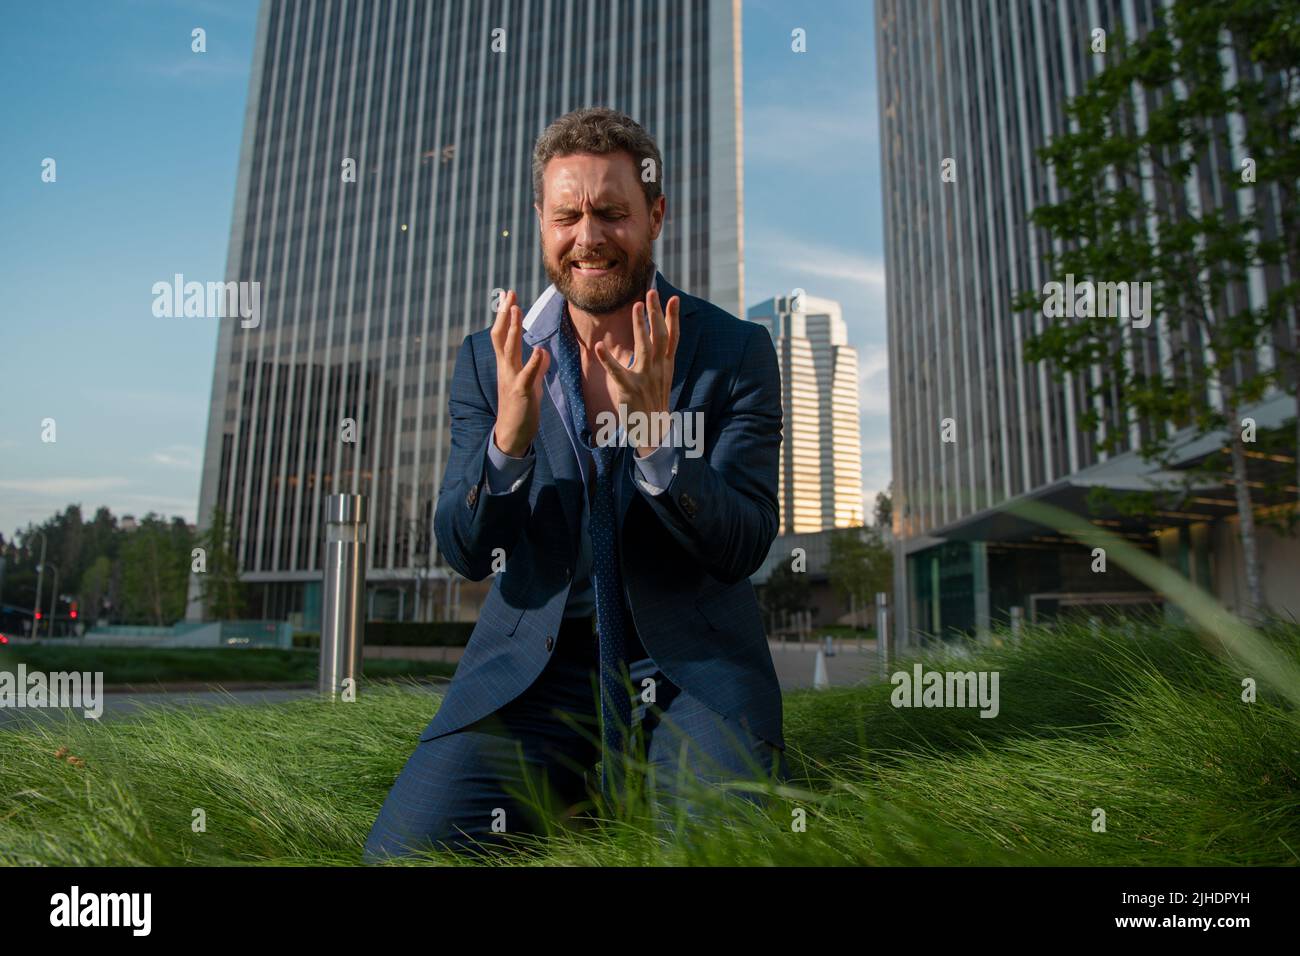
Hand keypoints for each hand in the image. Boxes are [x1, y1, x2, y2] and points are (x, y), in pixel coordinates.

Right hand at [490, 290, 549, 456]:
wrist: (512, 435)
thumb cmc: (520, 410)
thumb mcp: (530, 385)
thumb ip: (535, 368)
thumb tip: (543, 353)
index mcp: (506, 366)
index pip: (502, 336)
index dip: (505, 316)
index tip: (508, 298)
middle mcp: (505, 369)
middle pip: (501, 336)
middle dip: (505, 314)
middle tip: (509, 294)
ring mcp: (511, 380)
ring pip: (509, 350)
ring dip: (514, 329)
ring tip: (517, 309)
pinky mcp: (521, 393)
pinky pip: (527, 375)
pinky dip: (533, 362)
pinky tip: (540, 350)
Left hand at [593, 288, 679, 456]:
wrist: (653, 432)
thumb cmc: (653, 402)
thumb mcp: (661, 378)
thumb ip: (660, 359)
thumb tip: (657, 340)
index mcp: (666, 366)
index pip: (672, 337)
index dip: (672, 318)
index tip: (673, 298)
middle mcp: (659, 369)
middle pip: (660, 336)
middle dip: (656, 313)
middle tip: (652, 292)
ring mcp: (645, 379)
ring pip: (644, 348)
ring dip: (640, 326)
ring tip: (635, 307)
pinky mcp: (629, 389)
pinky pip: (618, 372)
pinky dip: (608, 359)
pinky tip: (599, 347)